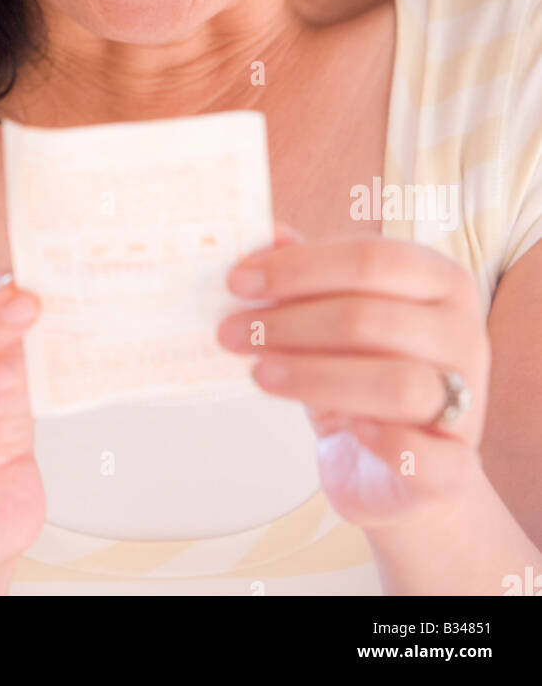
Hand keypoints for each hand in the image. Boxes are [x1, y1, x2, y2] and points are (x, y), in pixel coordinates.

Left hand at [217, 223, 490, 529]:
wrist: (398, 468)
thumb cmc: (363, 374)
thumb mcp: (335, 317)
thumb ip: (307, 275)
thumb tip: (263, 232)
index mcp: (441, 281)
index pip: (372, 258)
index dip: (300, 267)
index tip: (237, 281)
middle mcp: (463, 334)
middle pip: (371, 318)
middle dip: (291, 323)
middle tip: (232, 332)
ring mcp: (468, 402)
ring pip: (395, 384)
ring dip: (314, 377)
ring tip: (259, 374)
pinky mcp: (457, 467)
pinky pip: (427, 456)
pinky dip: (387, 442)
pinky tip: (346, 431)